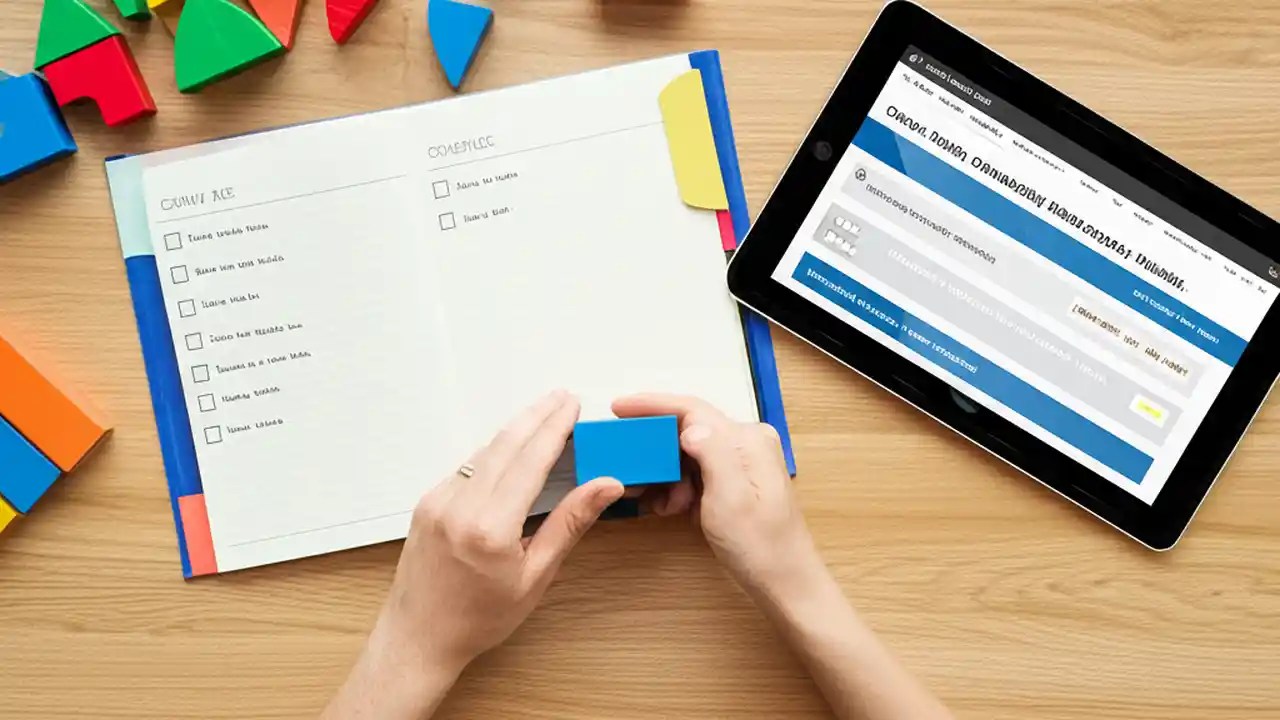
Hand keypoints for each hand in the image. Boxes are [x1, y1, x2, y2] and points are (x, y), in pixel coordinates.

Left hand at [325, 391, 623, 718]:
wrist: (419, 637)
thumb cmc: (479, 618)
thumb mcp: (535, 576)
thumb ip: (570, 524)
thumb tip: (606, 486)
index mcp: (489, 527)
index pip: (530, 460)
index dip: (554, 428)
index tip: (572, 406)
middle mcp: (458, 507)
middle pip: (505, 444)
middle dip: (536, 416)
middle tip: (563, 398)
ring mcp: (437, 501)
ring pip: (484, 452)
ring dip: (515, 431)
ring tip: (544, 415)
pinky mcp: (427, 503)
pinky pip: (467, 467)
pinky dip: (494, 453)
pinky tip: (511, 449)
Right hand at [612, 394, 822, 599]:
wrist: (785, 582)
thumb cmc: (759, 546)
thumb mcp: (730, 499)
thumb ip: (712, 454)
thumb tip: (690, 426)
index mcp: (747, 440)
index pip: (692, 410)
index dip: (651, 405)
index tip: (617, 408)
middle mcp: (747, 442)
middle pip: (687, 430)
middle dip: (658, 452)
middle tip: (635, 477)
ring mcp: (743, 462)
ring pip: (688, 453)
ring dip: (668, 475)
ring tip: (661, 503)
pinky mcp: (737, 481)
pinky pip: (697, 472)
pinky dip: (679, 486)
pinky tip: (674, 507)